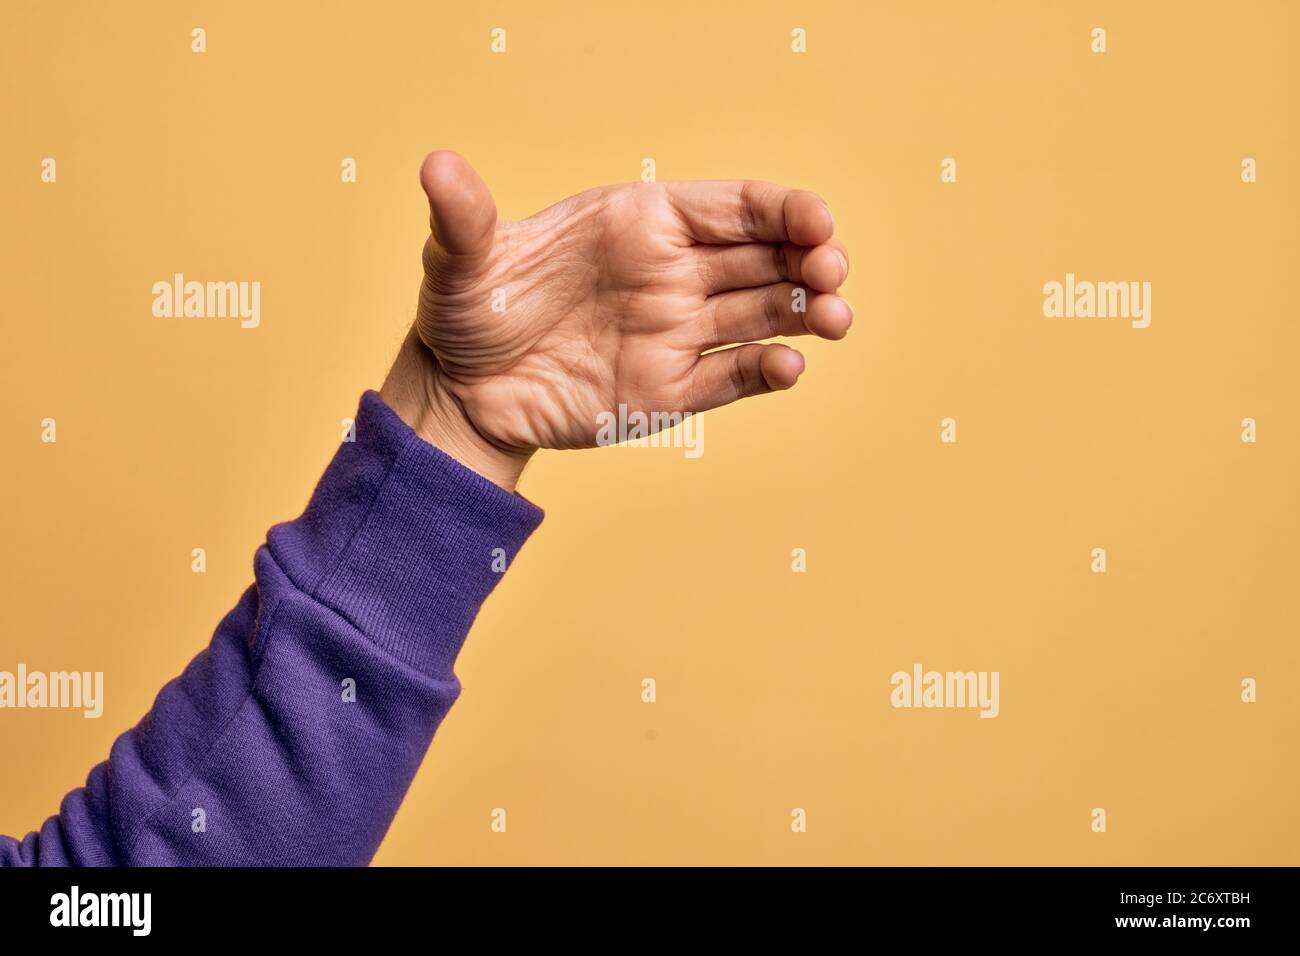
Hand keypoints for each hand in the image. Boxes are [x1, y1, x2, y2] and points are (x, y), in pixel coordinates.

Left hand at [381, 151, 851, 489]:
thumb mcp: (461, 263)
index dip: (780, 211)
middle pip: (764, 258)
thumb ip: (465, 217)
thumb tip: (437, 166)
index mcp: (640, 224)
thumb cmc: (468, 313)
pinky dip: (766, 371)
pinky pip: (732, 376)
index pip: (728, 208)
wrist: (461, 394)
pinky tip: (788, 365)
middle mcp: (672, 274)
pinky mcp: (671, 390)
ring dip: (807, 313)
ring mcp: (677, 333)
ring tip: (835, 318)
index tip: (816, 220)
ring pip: (764, 315)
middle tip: (832, 271)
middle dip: (809, 259)